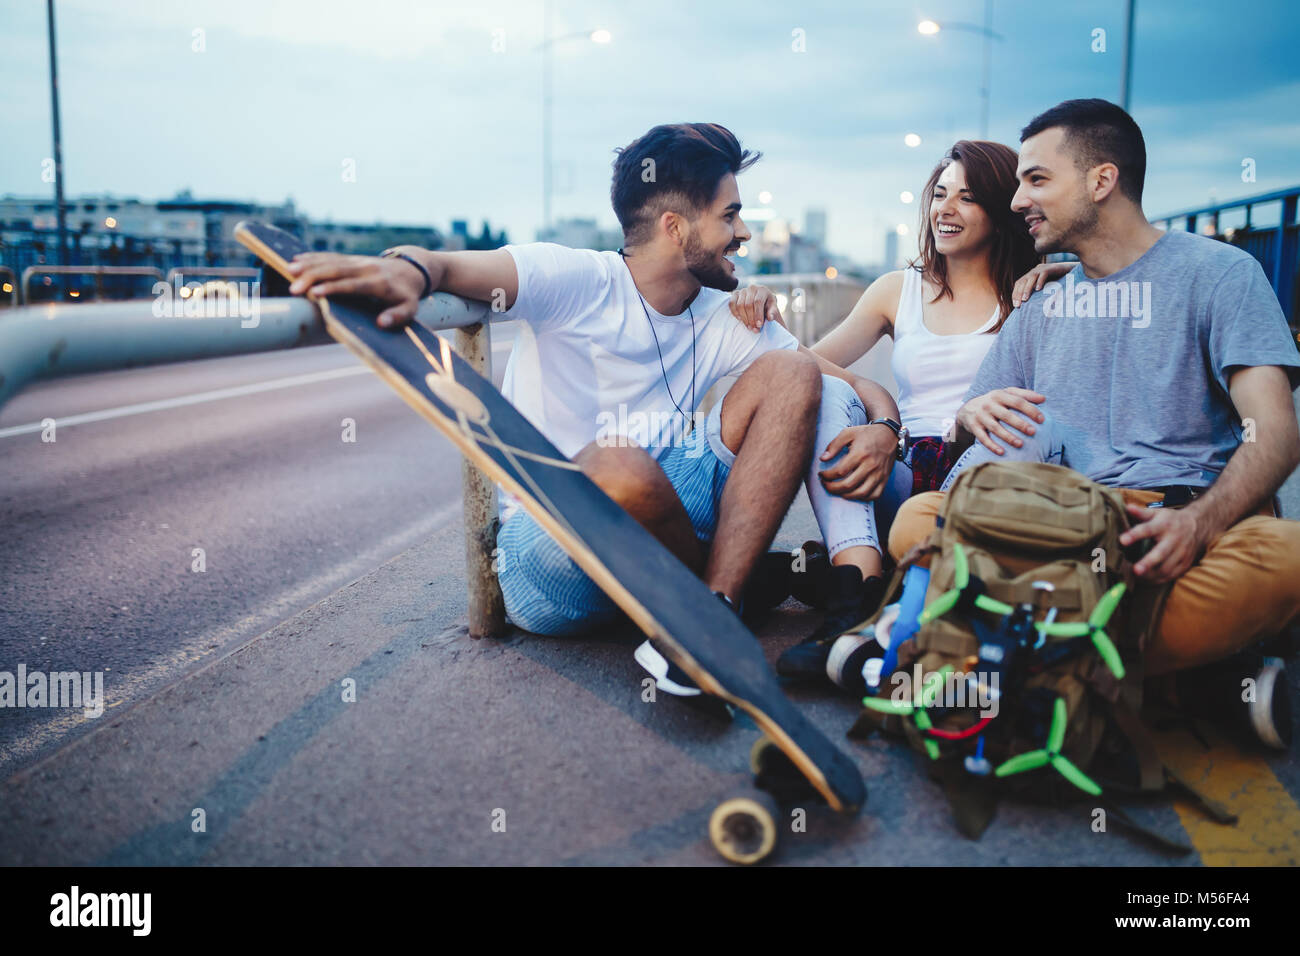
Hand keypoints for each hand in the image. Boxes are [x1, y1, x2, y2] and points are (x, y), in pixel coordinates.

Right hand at [285, 252, 426, 327]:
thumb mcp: (410, 308)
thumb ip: (398, 316)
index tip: (315, 292)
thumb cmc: (407, 294)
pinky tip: (296, 260)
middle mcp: (366, 269)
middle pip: (336, 270)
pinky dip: (313, 257)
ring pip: (330, 261)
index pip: (353, 285)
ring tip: (288, 270)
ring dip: (309, 265)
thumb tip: (381, 323)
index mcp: (378, 283)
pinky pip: (330, 256)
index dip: (334, 288)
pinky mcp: (351, 259)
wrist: (412, 268)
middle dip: (314, 277)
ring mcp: (357, 261)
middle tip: (294, 287)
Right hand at [728, 284, 786, 331]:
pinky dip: (734, 312)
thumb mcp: (773, 309)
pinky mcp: (735, 294)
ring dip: (744, 318)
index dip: (758, 314)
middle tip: (753, 328)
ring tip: (748, 326)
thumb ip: (773, 313)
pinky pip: (731, 303)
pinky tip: (740, 319)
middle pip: (748, 304)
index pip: (758, 302)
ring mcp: (743, 290)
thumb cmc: (768, 307)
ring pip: (740, 305)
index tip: (759, 325)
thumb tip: (770, 318)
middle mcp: (752, 288)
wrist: (761, 303)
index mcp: (763, 290)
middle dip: (751, 318)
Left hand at [817, 424, 895, 500]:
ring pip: (861, 493)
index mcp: (860, 453)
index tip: (821, 474)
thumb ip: (834, 445)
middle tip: (825, 484)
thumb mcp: (848, 433)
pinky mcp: (885, 479)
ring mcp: (879, 474)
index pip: (840, 471)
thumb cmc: (866, 434)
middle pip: (848, 485)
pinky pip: (874, 495)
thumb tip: (822, 459)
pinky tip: (853, 494)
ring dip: (845, 496)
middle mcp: (871, 465)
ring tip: (837, 491)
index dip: (827, 476)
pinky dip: (863, 498)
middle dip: (832, 488)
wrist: (889, 435)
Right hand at [956, 387, 1045, 454]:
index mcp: (999, 395)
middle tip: (1033, 432)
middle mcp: (989, 404)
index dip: (1030, 410)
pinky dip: (992, 446)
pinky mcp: (973, 426)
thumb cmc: (994, 402)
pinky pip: (983, 438)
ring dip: (1008, 437)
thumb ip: (1024, 395)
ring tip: (1020, 444)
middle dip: (1020, 424)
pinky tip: (1002, 452)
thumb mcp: (1006, 393)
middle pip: (1006, 415)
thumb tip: (1043, 399)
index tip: (1042, 419)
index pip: (1017, 401)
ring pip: (995, 428)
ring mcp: (980, 416)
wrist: (967, 409)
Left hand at [1012, 261, 1075, 306]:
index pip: (1019, 283)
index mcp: (1031, 275)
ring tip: (1025, 299)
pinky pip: (1044, 274)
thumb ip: (1038, 294)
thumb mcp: (1046, 288)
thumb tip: (1030, 308)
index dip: (1015, 294)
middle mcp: (1035, 271)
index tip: (1015, 305)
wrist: (1073, 270)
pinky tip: (1039, 289)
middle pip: (1023, 281)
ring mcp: (1043, 268)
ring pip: (1031, 278)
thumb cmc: (1059, 282)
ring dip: (1027, 289)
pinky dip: (1040, 281)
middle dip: (1019, 293)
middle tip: (1018, 304)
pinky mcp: (1052, 268)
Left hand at [1119, 503, 1211, 582]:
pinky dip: (1158, 580)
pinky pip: (1171, 575)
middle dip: (1147, 562)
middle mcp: (1174, 540)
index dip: (1134, 535)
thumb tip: (1127, 507)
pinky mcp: (1185, 564)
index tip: (1122, 540)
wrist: (1198, 526)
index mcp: (1164, 525)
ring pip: (1166, 568)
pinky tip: (1145, 580)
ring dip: (1150, 575)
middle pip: (1160, 553)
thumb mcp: (1157, 513)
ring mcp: (1181, 553)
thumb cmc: (1170, 520)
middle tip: (1134, 570)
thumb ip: (1141, 513)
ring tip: (1134, 578)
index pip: (1147, 529)